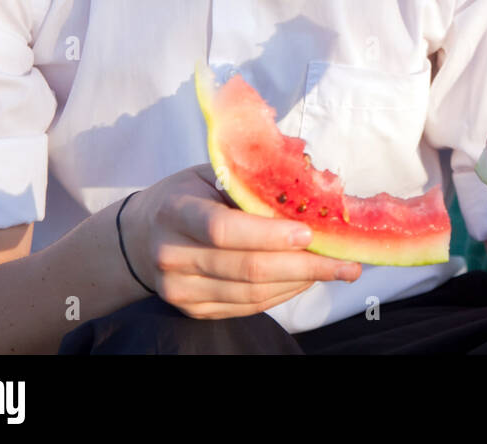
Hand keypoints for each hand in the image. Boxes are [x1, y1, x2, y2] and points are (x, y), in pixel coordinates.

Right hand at [120, 163, 361, 318]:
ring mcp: (182, 290)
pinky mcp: (194, 311)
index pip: (223, 229)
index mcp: (176, 212)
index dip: (269, 234)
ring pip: (252, 293)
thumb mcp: (211, 174)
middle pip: (246, 268)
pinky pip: (248, 306)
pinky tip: (307, 279)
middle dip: (305, 266)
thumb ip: (252, 180)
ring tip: (337, 270)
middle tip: (347, 262)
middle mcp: (173, 256)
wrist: (139, 238)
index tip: (310, 232)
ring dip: (301, 282)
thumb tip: (314, 186)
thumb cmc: (187, 196)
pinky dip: (284, 294)